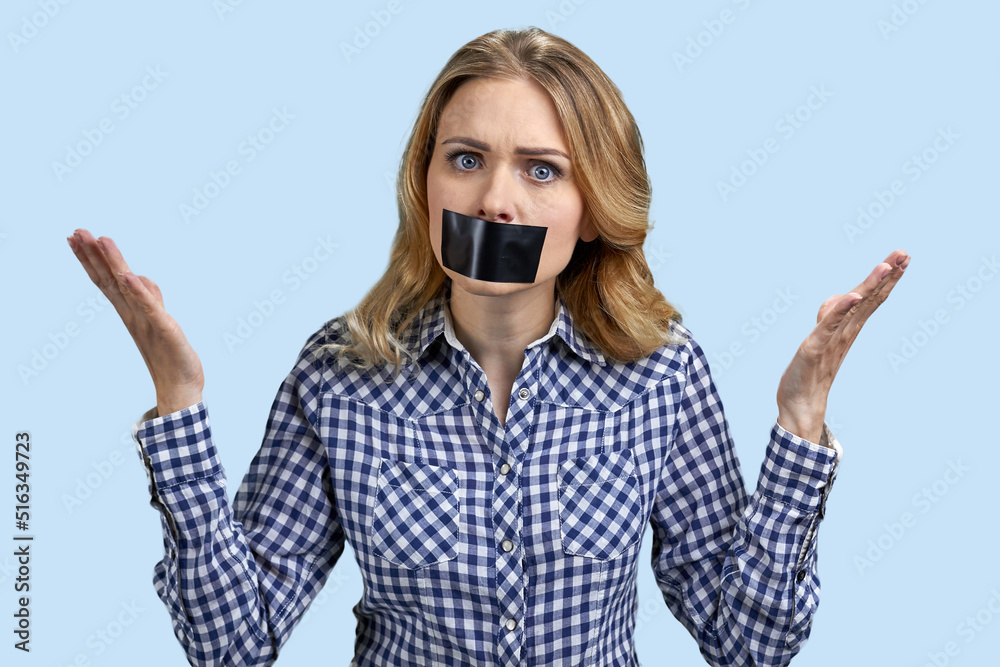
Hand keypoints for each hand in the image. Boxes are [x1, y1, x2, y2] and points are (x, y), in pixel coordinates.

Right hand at [67, 229, 204, 414]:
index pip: (106, 281)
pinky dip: (140, 291)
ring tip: (101, 239)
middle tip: (77, 231)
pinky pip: (150, 308)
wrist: (180, 388)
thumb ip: (147, 298)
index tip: (76, 238)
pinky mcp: (165, 330)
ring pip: (127, 288)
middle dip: (93, 255)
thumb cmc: (169, 354)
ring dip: (114, 263)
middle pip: (110, 280)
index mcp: (130, 312)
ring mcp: (147, 322)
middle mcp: (134, 315)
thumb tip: (138, 277)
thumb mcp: (158, 319)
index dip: (91, 259)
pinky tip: (129, 276)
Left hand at [776, 249, 910, 444]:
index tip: (902, 257)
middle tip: (904, 253)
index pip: (872, 298)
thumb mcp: (823, 335)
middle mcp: (846, 332)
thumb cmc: (811, 371)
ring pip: (855, 308)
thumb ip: (833, 316)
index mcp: (849, 328)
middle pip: (870, 299)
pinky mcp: (815, 347)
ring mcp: (833, 339)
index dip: (886, 278)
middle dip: (887, 275)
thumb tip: (844, 298)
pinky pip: (829, 325)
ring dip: (870, 286)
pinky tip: (852, 296)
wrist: (801, 404)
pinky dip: (841, 310)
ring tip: (885, 266)